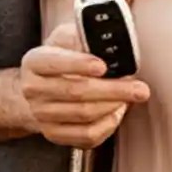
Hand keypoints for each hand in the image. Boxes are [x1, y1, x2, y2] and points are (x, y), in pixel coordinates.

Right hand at [19, 22, 149, 148]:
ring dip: (113, 105)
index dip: (79, 64)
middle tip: (138, 87)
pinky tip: (116, 111)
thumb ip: (81, 35)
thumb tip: (105, 37)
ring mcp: (42, 115)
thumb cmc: (58, 62)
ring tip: (130, 96)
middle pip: (75, 91)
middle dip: (112, 89)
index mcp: (34, 62)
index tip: (102, 65)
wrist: (38, 90)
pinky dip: (108, 125)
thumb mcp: (64, 40)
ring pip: (84, 114)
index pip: (54, 63)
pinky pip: (87, 135)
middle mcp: (33, 90)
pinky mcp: (54, 134)